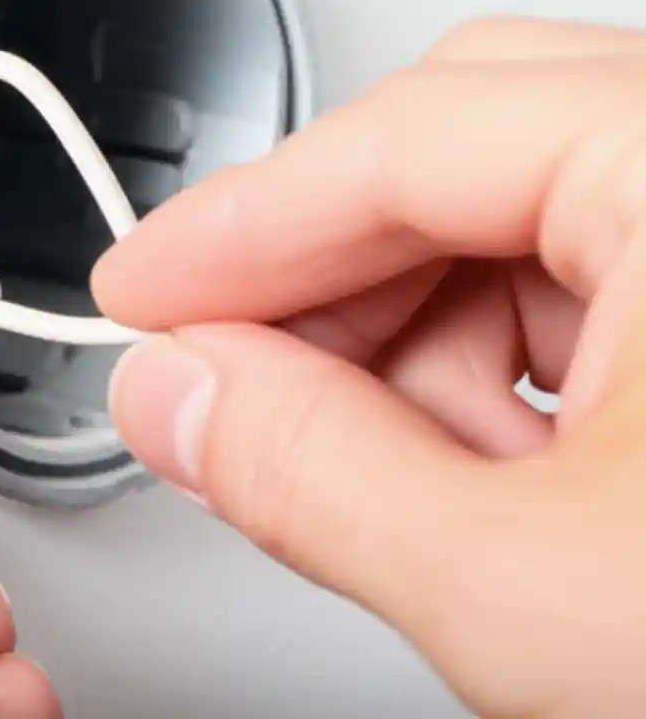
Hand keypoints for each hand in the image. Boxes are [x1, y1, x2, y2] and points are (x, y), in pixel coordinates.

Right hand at [94, 18, 645, 717]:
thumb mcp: (531, 597)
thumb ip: (308, 475)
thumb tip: (178, 394)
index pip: (406, 139)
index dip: (236, 226)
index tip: (141, 294)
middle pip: (464, 154)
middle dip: (325, 283)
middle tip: (229, 380)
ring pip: (525, 228)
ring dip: (417, 353)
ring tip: (396, 482)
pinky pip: (596, 292)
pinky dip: (505, 384)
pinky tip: (491, 483)